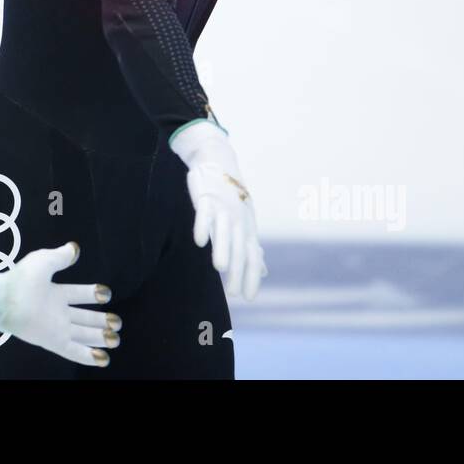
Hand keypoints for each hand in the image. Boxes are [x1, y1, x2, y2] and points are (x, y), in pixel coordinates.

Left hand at [0, 242, 119, 366]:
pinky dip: (88, 356)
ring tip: (116, 339)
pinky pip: (74, 351)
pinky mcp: (53, 342)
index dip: (93, 294)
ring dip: (99, 337)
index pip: (79, 294)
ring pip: (83, 335)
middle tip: (118, 323)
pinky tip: (103, 359)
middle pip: (84, 318)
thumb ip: (60, 257)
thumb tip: (74, 248)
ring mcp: (56, 328)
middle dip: (101, 320)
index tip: (107, 293)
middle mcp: (57, 311)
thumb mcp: (43, 261)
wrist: (3, 300)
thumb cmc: (21, 279)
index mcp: (54, 292)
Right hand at [169, 118, 266, 300]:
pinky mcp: (206, 198)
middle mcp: (237, 222)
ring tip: (220, 267)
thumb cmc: (235, 201)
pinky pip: (205, 213)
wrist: (221, 165)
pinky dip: (203, 226)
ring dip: (223, 248)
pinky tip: (200, 241)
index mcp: (247, 230)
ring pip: (224, 232)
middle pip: (239, 249)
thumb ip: (252, 249)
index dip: (251, 277)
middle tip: (234, 293)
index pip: (252, 258)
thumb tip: (263, 271)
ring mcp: (222, 210)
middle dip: (237, 271)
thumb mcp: (247, 225)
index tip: (247, 298)